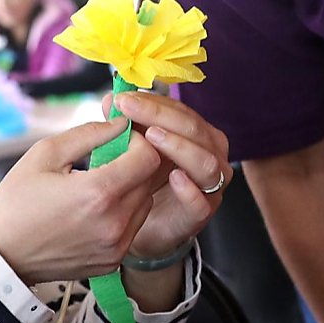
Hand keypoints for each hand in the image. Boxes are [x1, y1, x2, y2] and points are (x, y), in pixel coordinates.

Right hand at [0, 119, 161, 284]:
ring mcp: (116, 246)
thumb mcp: (45, 154)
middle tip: (108, 157)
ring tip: (99, 184)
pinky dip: (123, 212)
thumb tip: (120, 123)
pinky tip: (95, 209)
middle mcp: (115, 222)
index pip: (149, 157)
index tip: (120, 138)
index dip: (138, 141)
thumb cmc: (16, 201)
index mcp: (99, 193)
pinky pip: (133, 227)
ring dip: (131, 187)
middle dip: (135, 162)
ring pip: (145, 203)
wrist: (0, 255)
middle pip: (150, 180)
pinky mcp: (113, 261)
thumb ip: (89, 133)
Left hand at [110, 91, 232, 263]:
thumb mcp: (132, 148)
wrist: (140, 224)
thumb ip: (127, 124)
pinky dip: (189, 189)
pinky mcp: (201, 214)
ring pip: (205, 161)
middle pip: (194, 129)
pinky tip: (174, 178)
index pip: (181, 112)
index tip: (124, 98)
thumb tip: (112, 100)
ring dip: (179, 147)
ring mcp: (211, 185)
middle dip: (161, 117)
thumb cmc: (141, 181)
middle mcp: (211, 154)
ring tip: (151, 138)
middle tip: (130, 110)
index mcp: (198, 134)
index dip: (154, 103)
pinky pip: (202, 201)